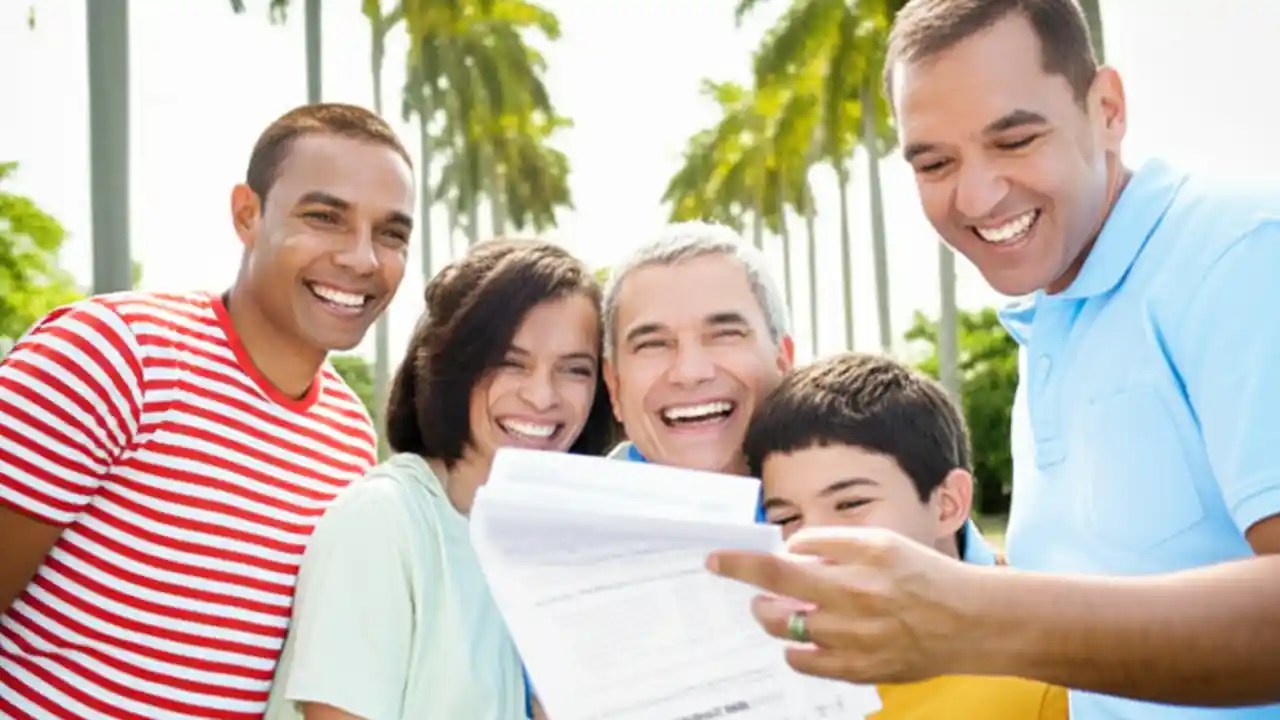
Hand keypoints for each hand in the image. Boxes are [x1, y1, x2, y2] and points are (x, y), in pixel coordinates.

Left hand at [706, 525, 987, 683]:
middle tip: (763, 593)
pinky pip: (807, 663)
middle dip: (758, 598)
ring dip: (778, 619)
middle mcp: (850, 608)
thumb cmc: (925, 575)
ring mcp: (853, 645)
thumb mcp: (881, 542)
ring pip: (788, 634)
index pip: (778, 566)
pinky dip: (797, 649)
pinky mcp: (860, 672)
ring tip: (789, 610)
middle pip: (775, 607)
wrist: (970, 622)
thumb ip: (832, 544)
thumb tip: (791, 549)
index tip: (715, 561)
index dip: (740, 564)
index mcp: (853, 570)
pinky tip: (808, 637)